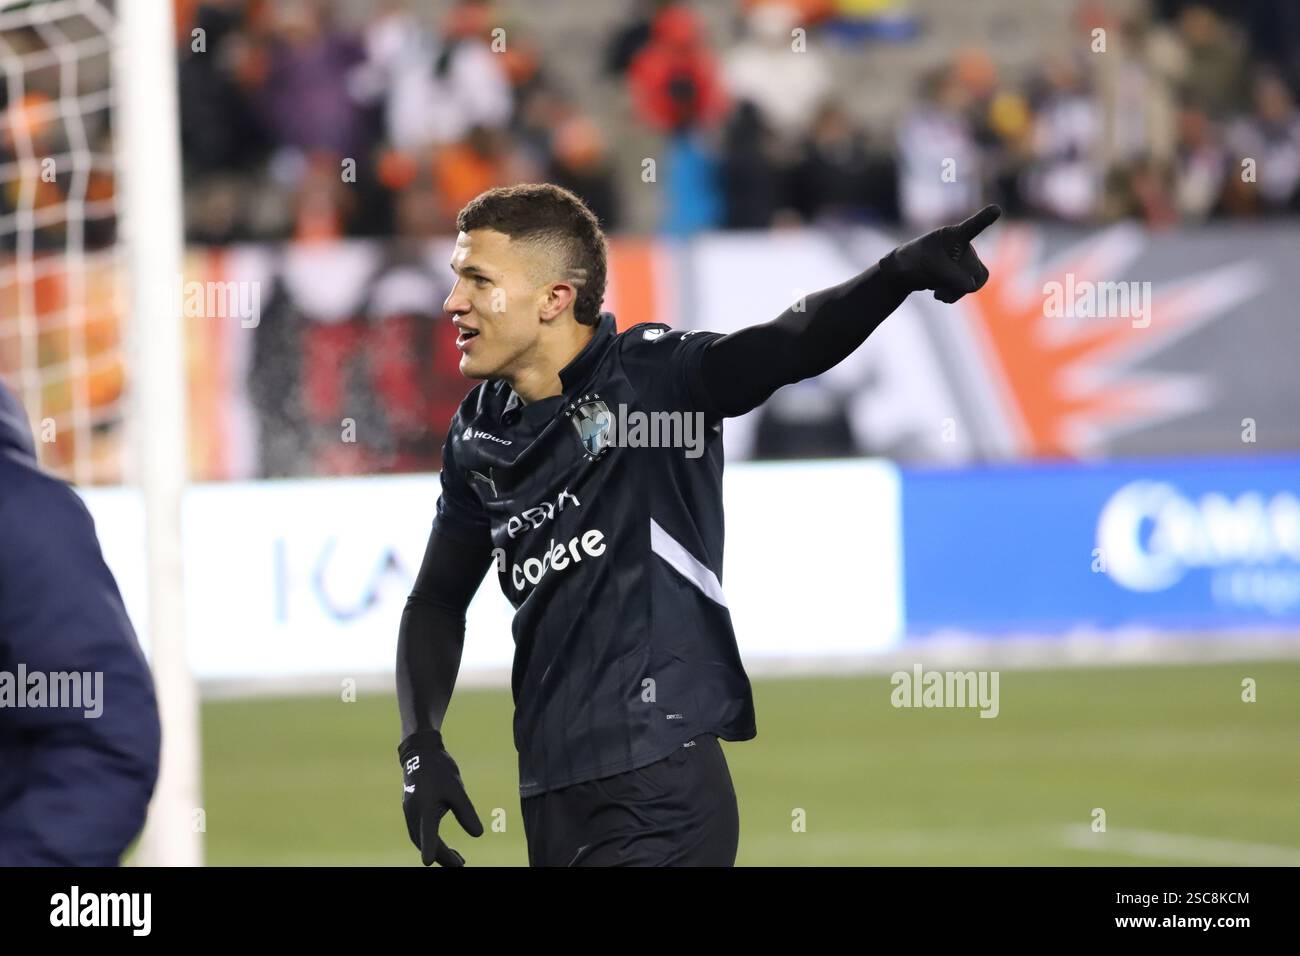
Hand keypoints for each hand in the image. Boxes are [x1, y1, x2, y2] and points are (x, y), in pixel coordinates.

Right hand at [399, 729, 483, 865]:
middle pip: (423, 841)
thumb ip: (466, 812)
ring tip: (458, 860)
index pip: (427, 831)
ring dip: (437, 851)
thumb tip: (478, 834)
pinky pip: (419, 833)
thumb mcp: (457, 789)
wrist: (421, 753)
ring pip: (420, 839)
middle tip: (460, 865)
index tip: (427, 863)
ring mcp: (410, 812)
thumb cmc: (440, 769)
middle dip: (441, 856)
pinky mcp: (412, 811)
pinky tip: (447, 847)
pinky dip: (432, 842)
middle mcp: (414, 812)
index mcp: (424, 806)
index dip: (430, 847)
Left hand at [880, 204, 1000, 302]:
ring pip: (974, 282)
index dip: (984, 218)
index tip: (995, 209)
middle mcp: (965, 245)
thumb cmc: (914, 261)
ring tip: (937, 291)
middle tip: (933, 279)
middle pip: (972, 270)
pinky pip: (970, 287)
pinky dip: (954, 295)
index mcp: (952, 235)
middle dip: (953, 281)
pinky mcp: (966, 272)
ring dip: (955, 291)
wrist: (908, 271)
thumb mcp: (928, 267)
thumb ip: (951, 275)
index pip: (971, 226)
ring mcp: (967, 259)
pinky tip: (940, 293)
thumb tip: (971, 286)